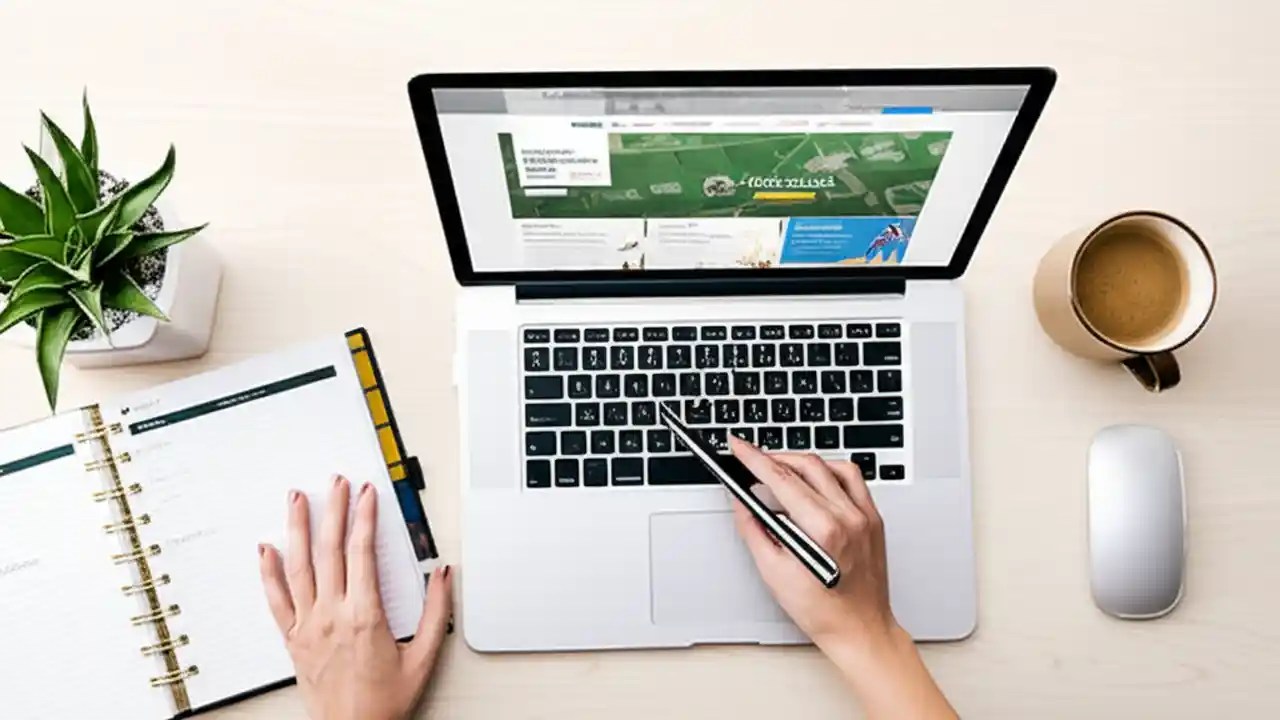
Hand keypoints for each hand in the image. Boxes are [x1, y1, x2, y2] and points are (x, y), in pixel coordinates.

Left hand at [258, 475, 452, 719]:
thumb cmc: (384, 702)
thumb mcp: (424, 658)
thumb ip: (437, 613)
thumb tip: (443, 575)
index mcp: (365, 616)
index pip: (362, 552)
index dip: (364, 517)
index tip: (367, 494)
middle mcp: (331, 616)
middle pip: (329, 549)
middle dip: (333, 510)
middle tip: (335, 483)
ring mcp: (308, 626)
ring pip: (298, 566)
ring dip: (297, 528)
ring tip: (296, 499)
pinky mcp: (292, 639)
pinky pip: (276, 600)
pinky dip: (268, 572)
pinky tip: (266, 549)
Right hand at [728, 437, 955, 719]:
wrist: (860, 630)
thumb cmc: (824, 612)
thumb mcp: (774, 574)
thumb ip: (754, 532)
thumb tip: (741, 503)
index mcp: (824, 529)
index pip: (781, 480)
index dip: (754, 459)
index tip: (739, 447)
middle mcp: (848, 517)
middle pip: (806, 467)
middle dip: (773, 458)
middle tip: (751, 458)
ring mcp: (865, 516)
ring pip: (831, 467)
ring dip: (801, 462)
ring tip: (780, 468)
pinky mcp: (874, 519)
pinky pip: (852, 480)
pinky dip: (830, 472)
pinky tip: (815, 479)